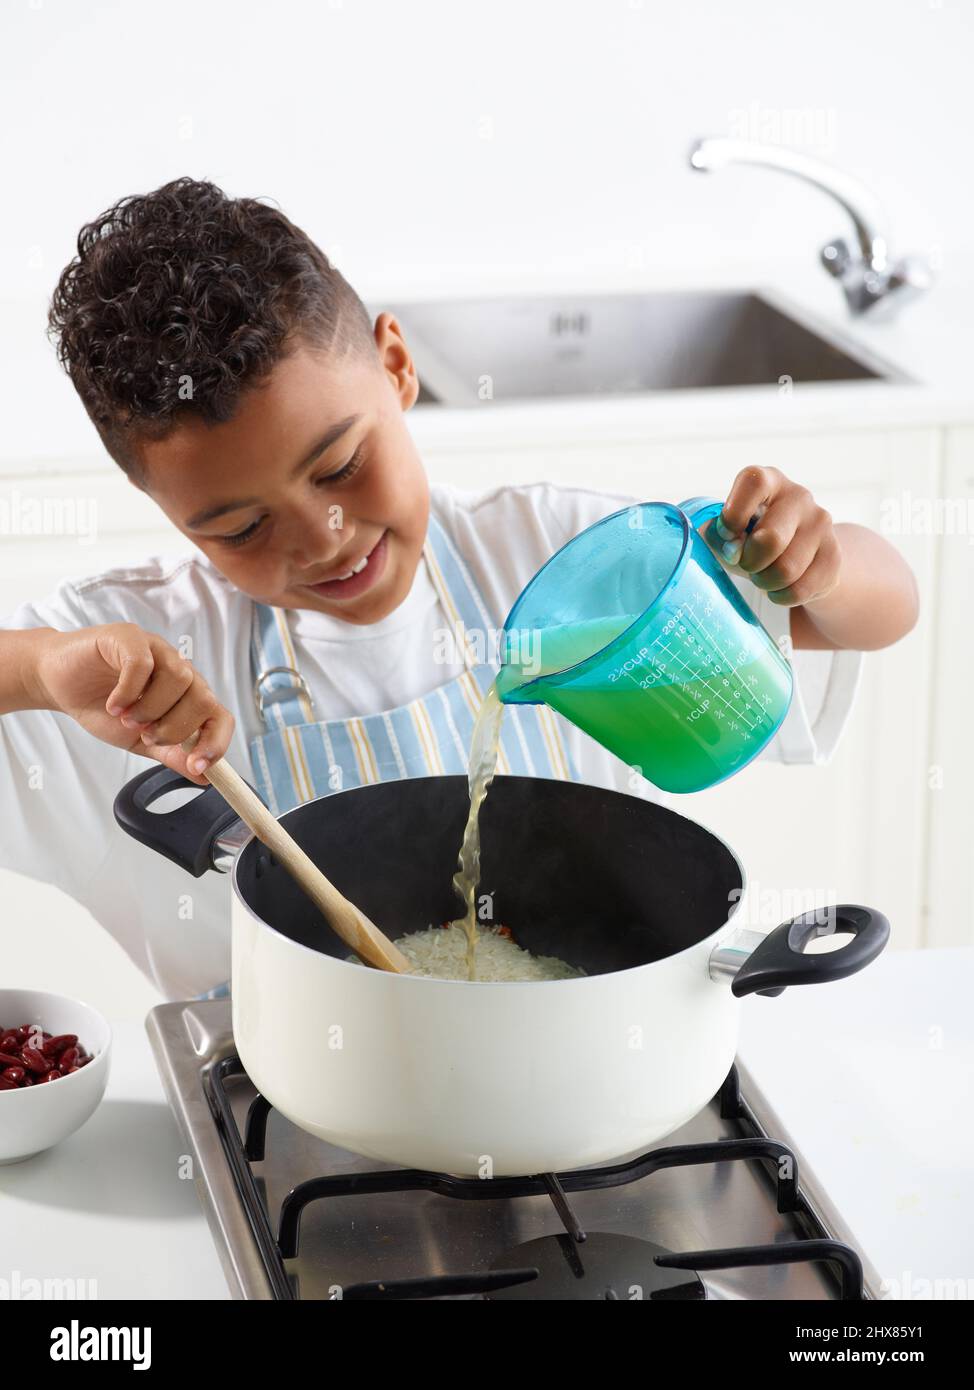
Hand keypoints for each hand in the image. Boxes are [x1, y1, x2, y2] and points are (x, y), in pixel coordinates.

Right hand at [32, 623, 234, 783]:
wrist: (60, 684)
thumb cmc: (103, 708)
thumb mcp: (141, 742)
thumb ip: (173, 755)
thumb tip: (206, 777)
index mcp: (188, 696)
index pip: (220, 716)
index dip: (215, 743)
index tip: (195, 765)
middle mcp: (179, 669)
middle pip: (204, 699)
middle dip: (175, 728)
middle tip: (145, 734)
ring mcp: (157, 650)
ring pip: (180, 678)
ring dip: (151, 709)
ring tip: (126, 718)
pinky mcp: (130, 637)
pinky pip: (143, 663)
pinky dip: (129, 691)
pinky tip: (113, 704)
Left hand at [702, 466, 841, 605]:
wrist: (797, 555)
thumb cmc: (752, 538)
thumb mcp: (729, 530)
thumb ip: (717, 534)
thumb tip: (730, 547)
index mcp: (769, 480)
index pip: (753, 482)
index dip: (734, 515)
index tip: (727, 535)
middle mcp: (799, 497)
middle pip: (770, 539)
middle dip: (750, 562)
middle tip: (747, 565)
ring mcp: (821, 524)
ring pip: (786, 570)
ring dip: (765, 582)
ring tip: (764, 576)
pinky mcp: (833, 555)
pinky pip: (800, 589)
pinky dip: (782, 596)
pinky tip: (780, 586)